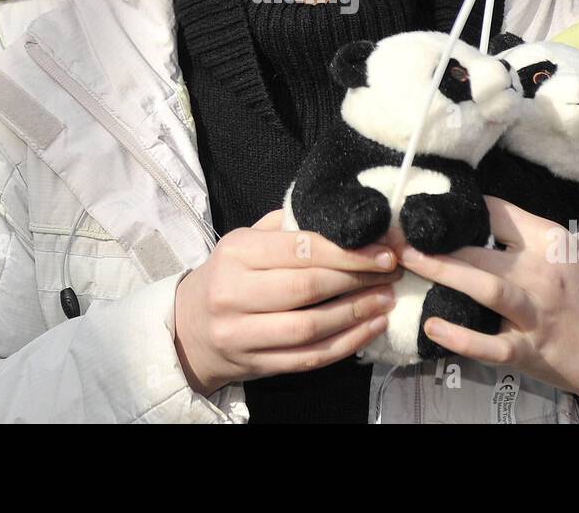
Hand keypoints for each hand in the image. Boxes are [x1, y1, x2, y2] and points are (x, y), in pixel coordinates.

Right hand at [173, 208, 401, 398]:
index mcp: (235, 252)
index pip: (299, 249)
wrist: (187, 328)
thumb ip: (287, 225)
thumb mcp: (246, 240)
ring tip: (386, 299)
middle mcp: (233, 293)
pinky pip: (308, 358)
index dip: (346, 251)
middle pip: (307, 288)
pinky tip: (370, 328)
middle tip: (391, 272)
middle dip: (357, 279)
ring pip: (310, 327)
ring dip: (356, 314)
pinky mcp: (254, 364)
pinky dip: (346, 345)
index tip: (382, 251)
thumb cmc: (229, 275)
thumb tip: (345, 214)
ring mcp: (241, 334)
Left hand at [395, 196, 578, 417]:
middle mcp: (540, 273)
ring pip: (483, 287)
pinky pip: (490, 344)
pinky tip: (432, 326)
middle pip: (480, 248)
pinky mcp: (529, 350)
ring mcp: (534, 313)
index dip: (464, 206)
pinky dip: (461, 337)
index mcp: (552, 243)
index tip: (433, 204)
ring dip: (441, 272)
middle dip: (437, 240)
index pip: (498, 212)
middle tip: (398, 232)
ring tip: (406, 260)